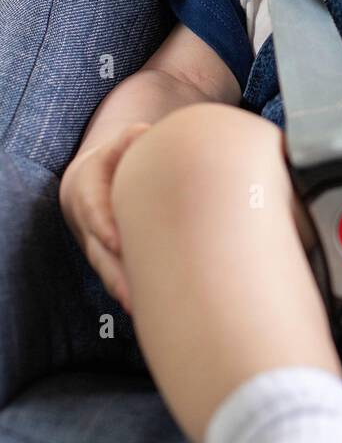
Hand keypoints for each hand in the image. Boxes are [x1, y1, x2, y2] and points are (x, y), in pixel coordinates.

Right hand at [58, 123, 152, 314]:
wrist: (94, 181)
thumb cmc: (114, 161)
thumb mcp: (117, 147)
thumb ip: (128, 140)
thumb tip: (145, 133)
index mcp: (87, 194)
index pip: (94, 213)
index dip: (104, 227)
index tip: (117, 242)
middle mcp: (91, 225)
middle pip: (100, 254)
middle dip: (115, 273)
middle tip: (133, 293)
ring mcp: (99, 245)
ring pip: (109, 272)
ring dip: (124, 290)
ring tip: (141, 308)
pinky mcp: (113, 258)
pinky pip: (121, 277)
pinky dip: (133, 292)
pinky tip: (153, 309)